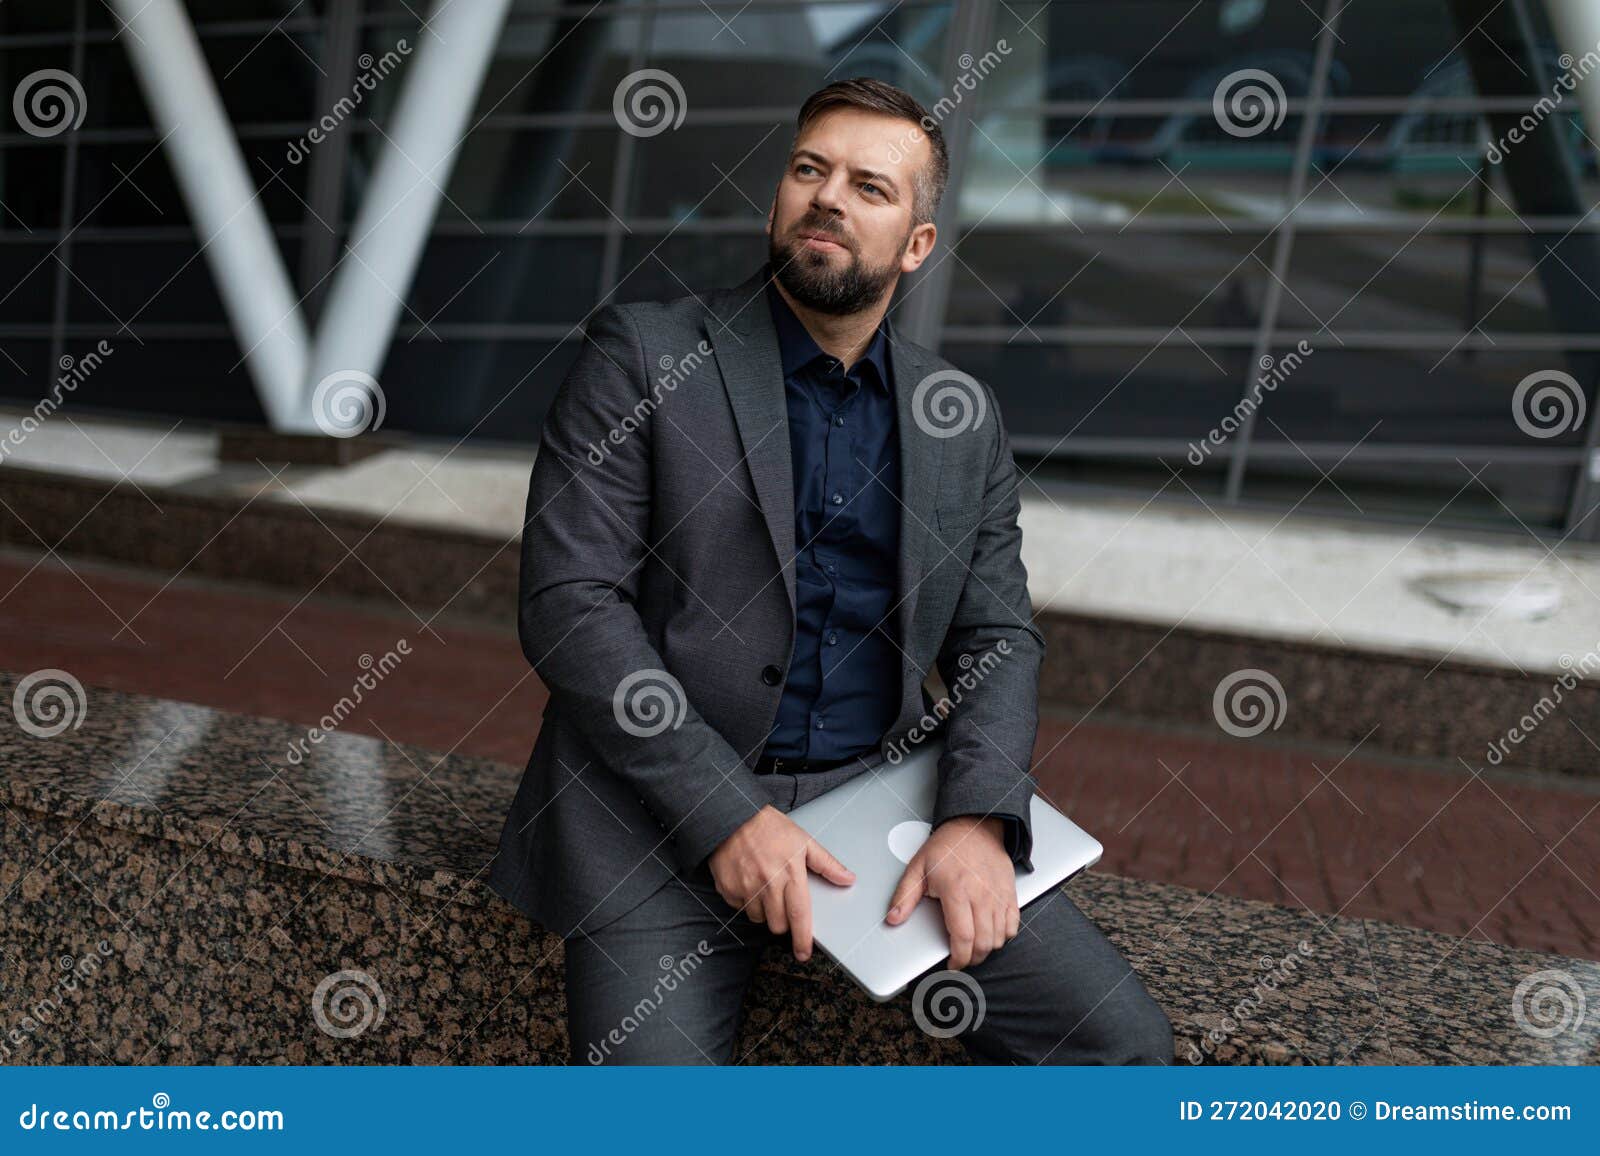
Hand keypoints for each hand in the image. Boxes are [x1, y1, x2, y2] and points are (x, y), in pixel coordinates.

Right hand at [708, 804, 854, 961]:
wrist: (732, 816)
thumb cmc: (770, 827)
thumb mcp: (803, 840)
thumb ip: (827, 863)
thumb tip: (848, 879)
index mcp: (790, 873)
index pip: (800, 915)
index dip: (803, 939)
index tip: (804, 952)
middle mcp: (768, 883)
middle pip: (778, 924)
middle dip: (784, 922)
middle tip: (783, 903)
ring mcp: (746, 888)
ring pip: (759, 919)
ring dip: (765, 911)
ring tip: (765, 887)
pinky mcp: (728, 889)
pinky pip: (740, 908)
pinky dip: (746, 901)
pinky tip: (749, 882)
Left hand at [884, 815, 1019, 968]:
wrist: (975, 826)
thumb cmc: (947, 846)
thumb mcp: (918, 867)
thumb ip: (904, 896)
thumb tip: (893, 919)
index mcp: (956, 890)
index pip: (962, 936)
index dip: (958, 958)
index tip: (952, 964)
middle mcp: (980, 895)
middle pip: (984, 942)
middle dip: (972, 958)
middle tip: (961, 958)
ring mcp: (998, 895)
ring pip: (999, 937)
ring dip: (987, 949)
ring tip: (973, 947)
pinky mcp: (1010, 893)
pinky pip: (1013, 924)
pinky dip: (1004, 935)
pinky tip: (991, 934)